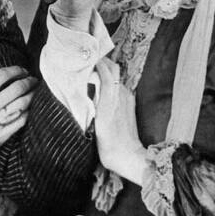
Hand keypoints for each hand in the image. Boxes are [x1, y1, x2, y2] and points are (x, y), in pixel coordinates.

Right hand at [0, 57, 37, 171]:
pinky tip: (30, 107)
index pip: (1, 76)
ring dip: (32, 95)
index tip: (23, 70)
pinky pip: (21, 121)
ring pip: (21, 104)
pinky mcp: (0, 136)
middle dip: (29, 81)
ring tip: (35, 91)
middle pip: (16, 88)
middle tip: (33, 80)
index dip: (16, 70)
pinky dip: (28, 112)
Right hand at [93, 57, 148, 182]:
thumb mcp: (97, 124)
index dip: (96, 62)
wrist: (129, 157)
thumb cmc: (110, 145)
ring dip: (105, 72)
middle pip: (113, 70)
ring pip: (115, 78)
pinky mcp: (130, 104)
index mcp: (112, 98)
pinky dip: (109, 82)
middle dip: (101, 63)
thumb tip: (87, 85)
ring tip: (91, 73)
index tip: (85, 58)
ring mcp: (127, 98)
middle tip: (87, 62)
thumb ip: (93, 102)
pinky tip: (100, 88)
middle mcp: (122, 95)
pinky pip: (119, 87)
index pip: (106, 71)